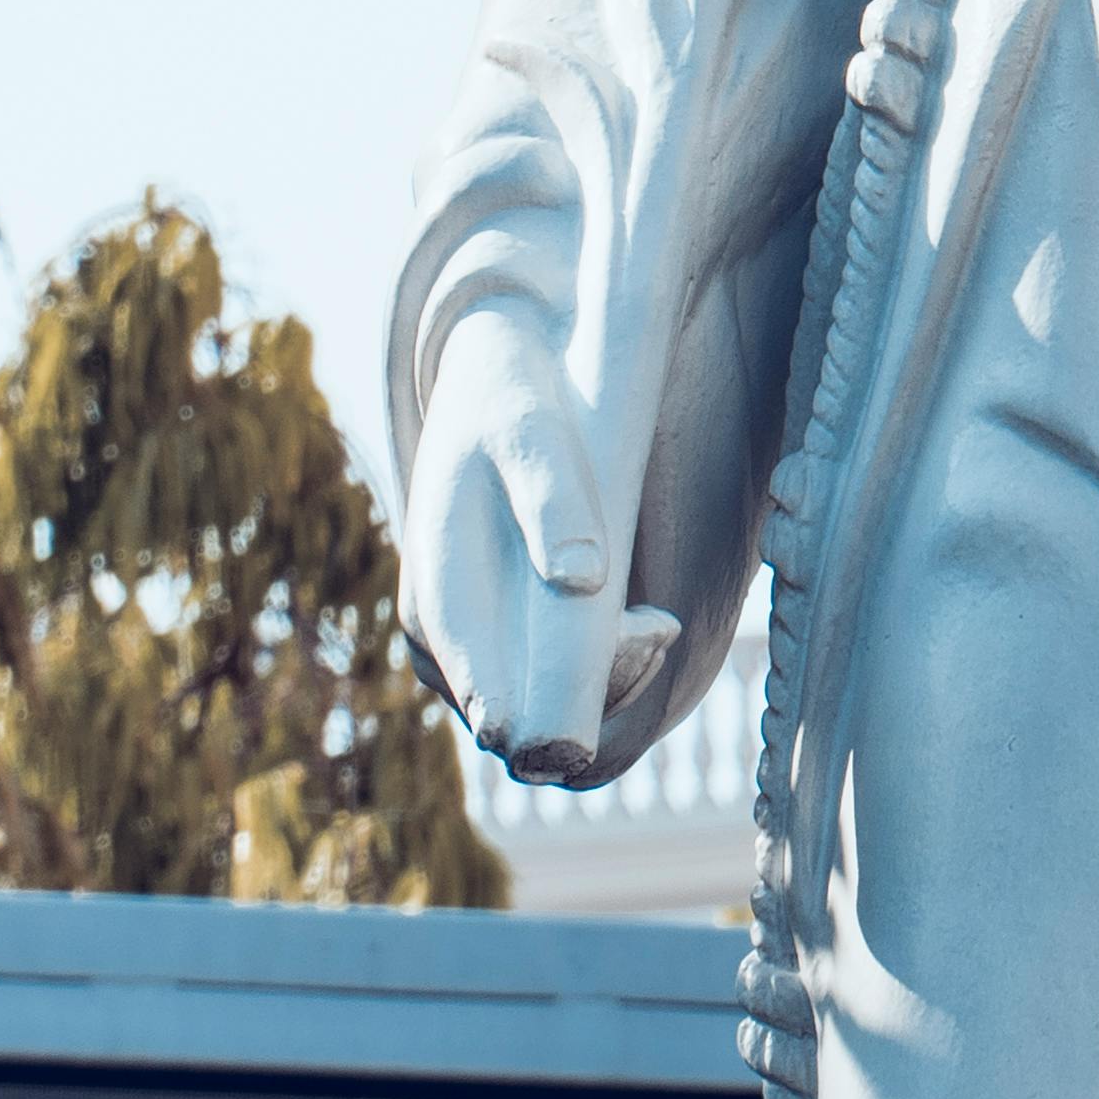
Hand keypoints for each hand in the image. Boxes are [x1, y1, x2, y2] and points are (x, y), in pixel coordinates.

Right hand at [398, 305, 679, 784]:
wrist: (489, 379)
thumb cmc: (510, 400)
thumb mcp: (531, 431)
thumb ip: (552, 500)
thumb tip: (582, 579)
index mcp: (438, 599)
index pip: (492, 701)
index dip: (560, 715)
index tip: (634, 660)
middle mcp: (441, 640)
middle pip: (521, 719)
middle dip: (598, 691)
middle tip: (661, 629)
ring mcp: (466, 644)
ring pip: (533, 708)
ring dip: (603, 682)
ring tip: (659, 624)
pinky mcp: (495, 634)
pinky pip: (540, 682)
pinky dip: (595, 667)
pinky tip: (645, 624)